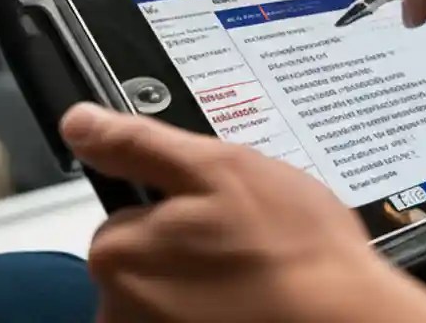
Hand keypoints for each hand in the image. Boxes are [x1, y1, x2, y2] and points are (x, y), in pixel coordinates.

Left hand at [60, 104, 425, 322]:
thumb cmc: (291, 248)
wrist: (346, 322)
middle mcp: (119, 311)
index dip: (177, 215)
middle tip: (248, 251)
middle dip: (187, 258)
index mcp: (117, 254)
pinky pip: (190, 322)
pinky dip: (219, 315)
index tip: (223, 219)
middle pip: (144, 269)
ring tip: (259, 286)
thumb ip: (140, 144)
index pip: (127, 223)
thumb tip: (78, 122)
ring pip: (168, 304)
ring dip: (204, 294)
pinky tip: (255, 310)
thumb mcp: (219, 168)